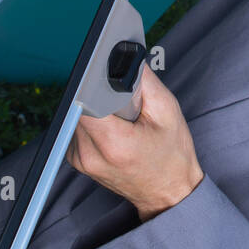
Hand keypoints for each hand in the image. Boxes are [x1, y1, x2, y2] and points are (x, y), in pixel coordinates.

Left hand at [65, 65, 203, 220]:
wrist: (168, 192)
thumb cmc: (172, 155)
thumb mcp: (167, 111)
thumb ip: (144, 80)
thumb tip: (124, 57)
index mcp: (114, 144)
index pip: (85, 99)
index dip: (94, 81)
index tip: (105, 74)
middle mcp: (90, 155)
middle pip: (79, 105)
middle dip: (98, 94)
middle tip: (123, 102)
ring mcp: (80, 160)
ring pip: (76, 114)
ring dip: (94, 107)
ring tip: (121, 119)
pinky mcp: (76, 160)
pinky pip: (76, 127)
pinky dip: (92, 120)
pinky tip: (112, 127)